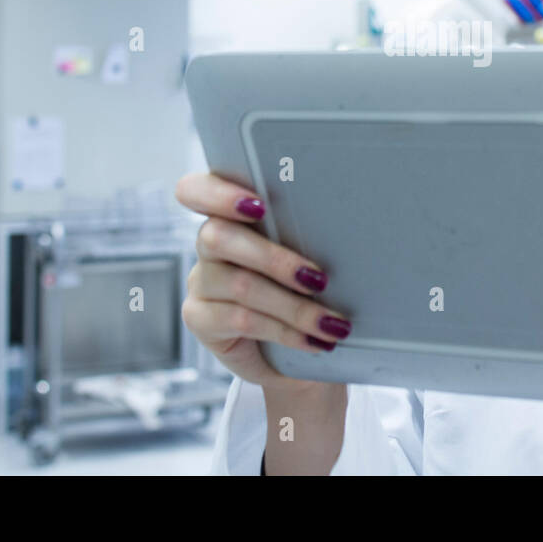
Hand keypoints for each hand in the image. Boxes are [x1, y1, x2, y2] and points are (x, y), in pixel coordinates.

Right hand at [175, 172, 350, 395]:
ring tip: (331, 323)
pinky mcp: (199, 319)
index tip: (259, 205)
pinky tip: (314, 340)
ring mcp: (200, 283)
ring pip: (240, 285)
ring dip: (294, 306)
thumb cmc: (303, 289)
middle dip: (274, 259)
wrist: (287, 351)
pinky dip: (286, 331)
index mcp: (229, 215)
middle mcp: (208, 245)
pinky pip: (242, 320)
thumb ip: (305, 235)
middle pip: (218, 237)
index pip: (195, 190)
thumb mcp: (304, 256)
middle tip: (319, 279)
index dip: (218, 194)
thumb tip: (347, 229)